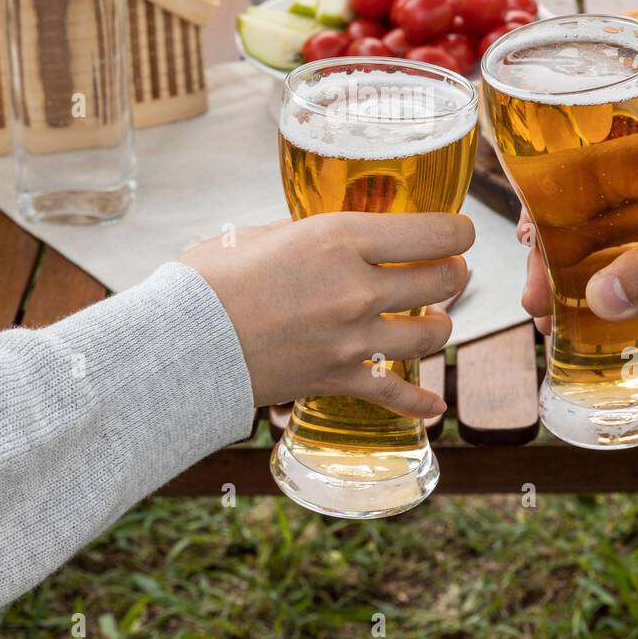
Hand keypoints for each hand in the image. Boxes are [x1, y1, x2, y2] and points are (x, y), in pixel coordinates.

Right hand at [179, 212, 474, 413]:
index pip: (434, 232)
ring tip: (433, 321)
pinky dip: (420, 405)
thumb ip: (309, 234)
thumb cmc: (208, 279)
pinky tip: (435, 408)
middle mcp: (357, 287)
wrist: (178, 344)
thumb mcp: (261, 233)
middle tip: (449, 270)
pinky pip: (396, 395)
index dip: (458, 230)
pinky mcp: (337, 380)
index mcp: (340, 238)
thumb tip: (335, 239)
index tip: (459, 231)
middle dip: (453, 272)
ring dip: (440, 326)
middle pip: (442, 279)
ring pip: (432, 335)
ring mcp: (351, 338)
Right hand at [521, 93, 637, 324]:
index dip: (552, 198)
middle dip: (563, 244)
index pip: (591, 151)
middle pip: (599, 193)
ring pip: (621, 223)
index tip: (527, 243)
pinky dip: (627, 274)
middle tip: (537, 294)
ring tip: (556, 310)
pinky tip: (603, 305)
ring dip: (590, 265)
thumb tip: (595, 302)